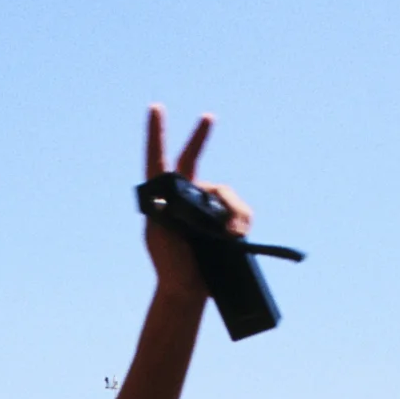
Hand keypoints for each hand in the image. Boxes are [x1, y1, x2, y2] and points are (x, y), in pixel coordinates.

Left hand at [142, 105, 249, 299]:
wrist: (188, 290)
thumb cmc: (171, 263)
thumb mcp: (162, 236)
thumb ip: (169, 213)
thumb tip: (181, 196)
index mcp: (163, 198)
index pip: (158, 160)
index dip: (156, 134)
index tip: (156, 108)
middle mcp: (184, 194)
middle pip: (194, 162)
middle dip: (200, 137)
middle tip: (207, 117)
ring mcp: (206, 205)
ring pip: (224, 192)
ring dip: (232, 211)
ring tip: (232, 234)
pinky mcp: (225, 219)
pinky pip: (240, 210)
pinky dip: (243, 219)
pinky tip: (239, 234)